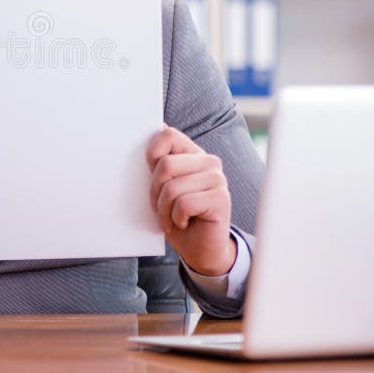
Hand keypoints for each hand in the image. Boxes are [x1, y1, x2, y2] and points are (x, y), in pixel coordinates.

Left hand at [146, 126, 235, 276]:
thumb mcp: (162, 186)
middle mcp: (208, 162)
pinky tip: (184, 222)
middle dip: (155, 191)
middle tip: (160, 208)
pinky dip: (176, 218)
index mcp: (192, 153)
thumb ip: (160, 160)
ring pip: (172, 188)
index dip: (152, 154)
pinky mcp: (221, 199)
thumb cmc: (177, 215)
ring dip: (164, 210)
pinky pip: (184, 204)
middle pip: (165, 164)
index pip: (168, 135)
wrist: (199, 249)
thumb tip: (159, 124)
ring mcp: (217, 179)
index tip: (151, 175)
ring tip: (171, 218)